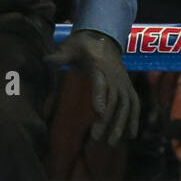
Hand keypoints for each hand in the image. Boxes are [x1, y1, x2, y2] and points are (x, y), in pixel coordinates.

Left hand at [45, 28, 139, 144]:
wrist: (103, 37)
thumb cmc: (82, 45)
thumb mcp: (70, 46)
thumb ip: (61, 55)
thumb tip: (46, 60)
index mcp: (99, 65)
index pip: (100, 82)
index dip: (101, 96)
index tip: (99, 112)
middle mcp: (115, 75)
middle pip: (113, 99)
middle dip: (106, 120)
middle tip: (95, 138)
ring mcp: (123, 82)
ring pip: (126, 105)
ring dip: (120, 124)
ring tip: (111, 143)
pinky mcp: (127, 87)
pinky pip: (134, 104)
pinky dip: (134, 119)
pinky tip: (131, 136)